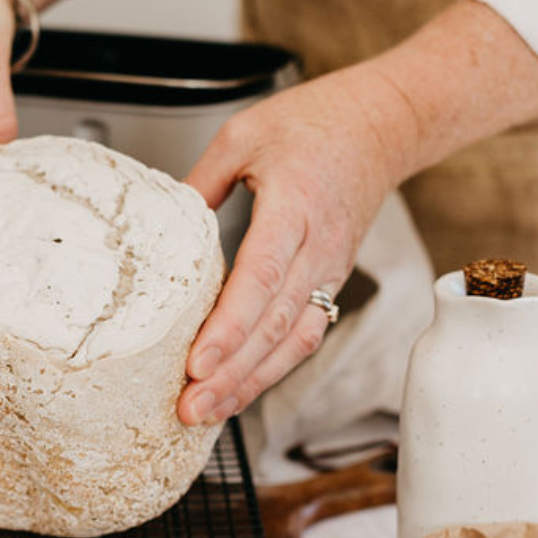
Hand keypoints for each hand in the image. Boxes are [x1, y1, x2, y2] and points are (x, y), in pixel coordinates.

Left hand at [176, 63, 414, 425]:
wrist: (381, 125)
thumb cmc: (315, 124)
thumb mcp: (242, 136)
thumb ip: (198, 184)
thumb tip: (156, 226)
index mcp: (294, 207)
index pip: (260, 278)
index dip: (228, 326)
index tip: (196, 362)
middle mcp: (316, 249)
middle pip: (273, 325)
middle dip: (230, 374)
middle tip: (188, 408)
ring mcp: (327, 271)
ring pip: (291, 341)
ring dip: (248, 383)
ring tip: (205, 413)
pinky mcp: (327, 284)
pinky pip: (301, 337)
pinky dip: (269, 371)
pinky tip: (237, 392)